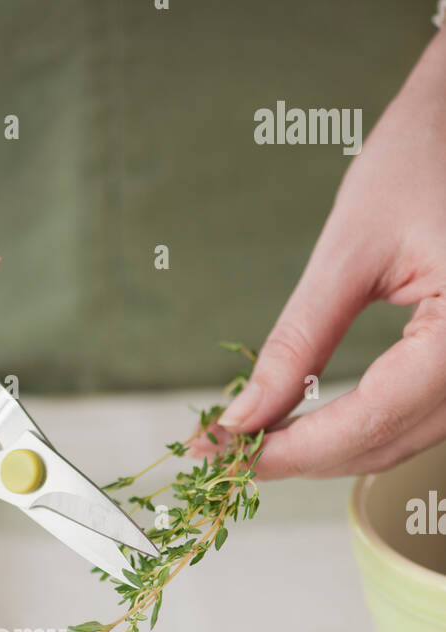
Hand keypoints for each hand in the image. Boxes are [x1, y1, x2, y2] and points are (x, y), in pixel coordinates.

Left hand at [215, 28, 445, 478]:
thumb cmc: (422, 160)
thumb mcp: (350, 250)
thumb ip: (296, 343)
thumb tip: (243, 419)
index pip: (368, 422)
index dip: (290, 450)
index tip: (223, 456)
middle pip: (383, 445)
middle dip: (300, 458)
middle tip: (226, 455)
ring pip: (399, 444)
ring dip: (326, 452)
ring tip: (255, 443)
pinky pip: (413, 420)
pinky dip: (358, 430)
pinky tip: (306, 427)